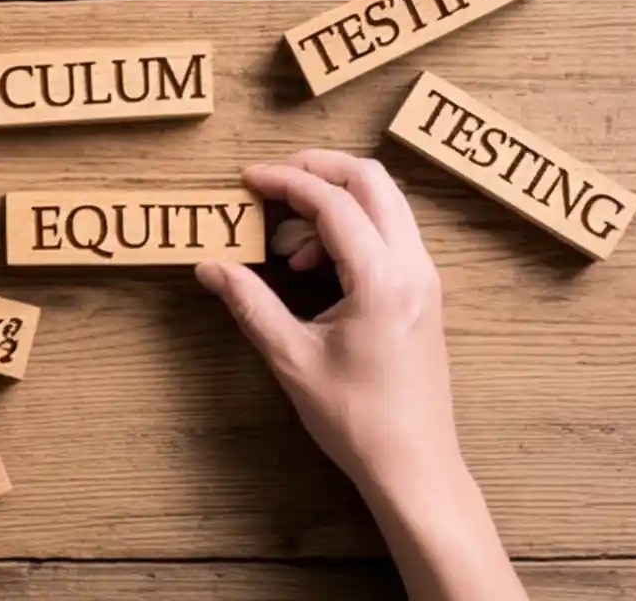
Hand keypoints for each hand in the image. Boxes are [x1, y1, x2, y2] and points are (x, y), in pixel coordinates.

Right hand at [196, 149, 459, 492]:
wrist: (414, 464)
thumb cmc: (354, 418)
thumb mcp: (291, 358)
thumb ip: (249, 303)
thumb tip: (210, 266)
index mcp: (381, 279)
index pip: (333, 202)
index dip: (285, 181)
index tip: (246, 179)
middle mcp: (413, 266)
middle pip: (371, 180)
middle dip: (318, 170)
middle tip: (271, 183)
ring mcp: (426, 277)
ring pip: (385, 202)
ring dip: (335, 201)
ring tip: (286, 245)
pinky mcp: (425, 292)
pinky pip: (390, 232)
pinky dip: (352, 228)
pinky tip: (315, 267)